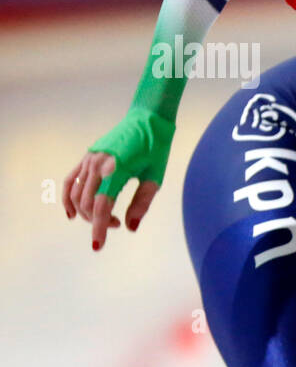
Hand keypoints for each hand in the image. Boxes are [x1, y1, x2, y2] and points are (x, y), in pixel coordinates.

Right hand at [67, 109, 172, 251]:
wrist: (147, 119)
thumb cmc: (156, 148)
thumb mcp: (155, 177)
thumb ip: (142, 203)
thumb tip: (130, 228)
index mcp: (116, 169)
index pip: (101, 205)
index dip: (99, 227)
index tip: (97, 246)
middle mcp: (98, 164)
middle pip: (87, 202)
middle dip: (99, 221)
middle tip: (119, 224)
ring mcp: (89, 159)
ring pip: (77, 194)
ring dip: (88, 212)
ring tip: (108, 219)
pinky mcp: (87, 157)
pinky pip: (71, 180)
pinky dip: (68, 197)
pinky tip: (72, 213)